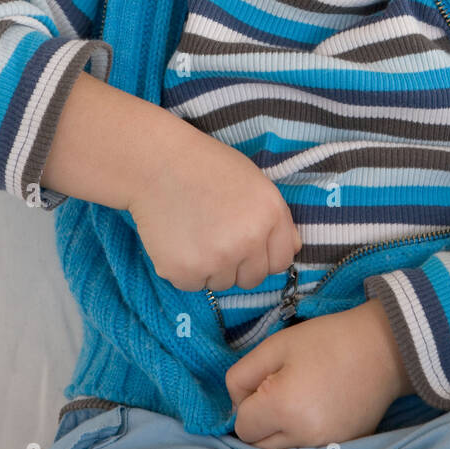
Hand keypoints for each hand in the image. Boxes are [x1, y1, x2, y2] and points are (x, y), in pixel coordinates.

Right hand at [126, 116, 300, 291]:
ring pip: (222, 283)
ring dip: (211, 267)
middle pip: (253, 278)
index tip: (247, 241)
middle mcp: (249, 241)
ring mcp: (217, 259)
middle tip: (216, 234)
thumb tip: (292, 250)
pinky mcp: (185, 271)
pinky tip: (178, 239)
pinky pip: (193, 285)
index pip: (282, 261)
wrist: (157, 163)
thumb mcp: (255, 182)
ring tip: (195, 232)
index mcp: (270, 215)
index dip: (264, 253)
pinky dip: (185, 269)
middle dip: (238, 264)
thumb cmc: (207, 167)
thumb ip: (277, 219)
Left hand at [225, 298, 413, 448]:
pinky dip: (304, 437)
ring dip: (281, 432)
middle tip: (283, 389)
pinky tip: (318, 411)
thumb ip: (242, 375)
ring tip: (301, 400)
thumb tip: (236, 402)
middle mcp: (302, 437)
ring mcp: (325, 448)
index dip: (248, 401)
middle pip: (259, 445)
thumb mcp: (276, 345)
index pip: (242, 425)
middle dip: (262, 421)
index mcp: (283, 408)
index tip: (267, 380)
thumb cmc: (327, 340)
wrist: (384, 348)